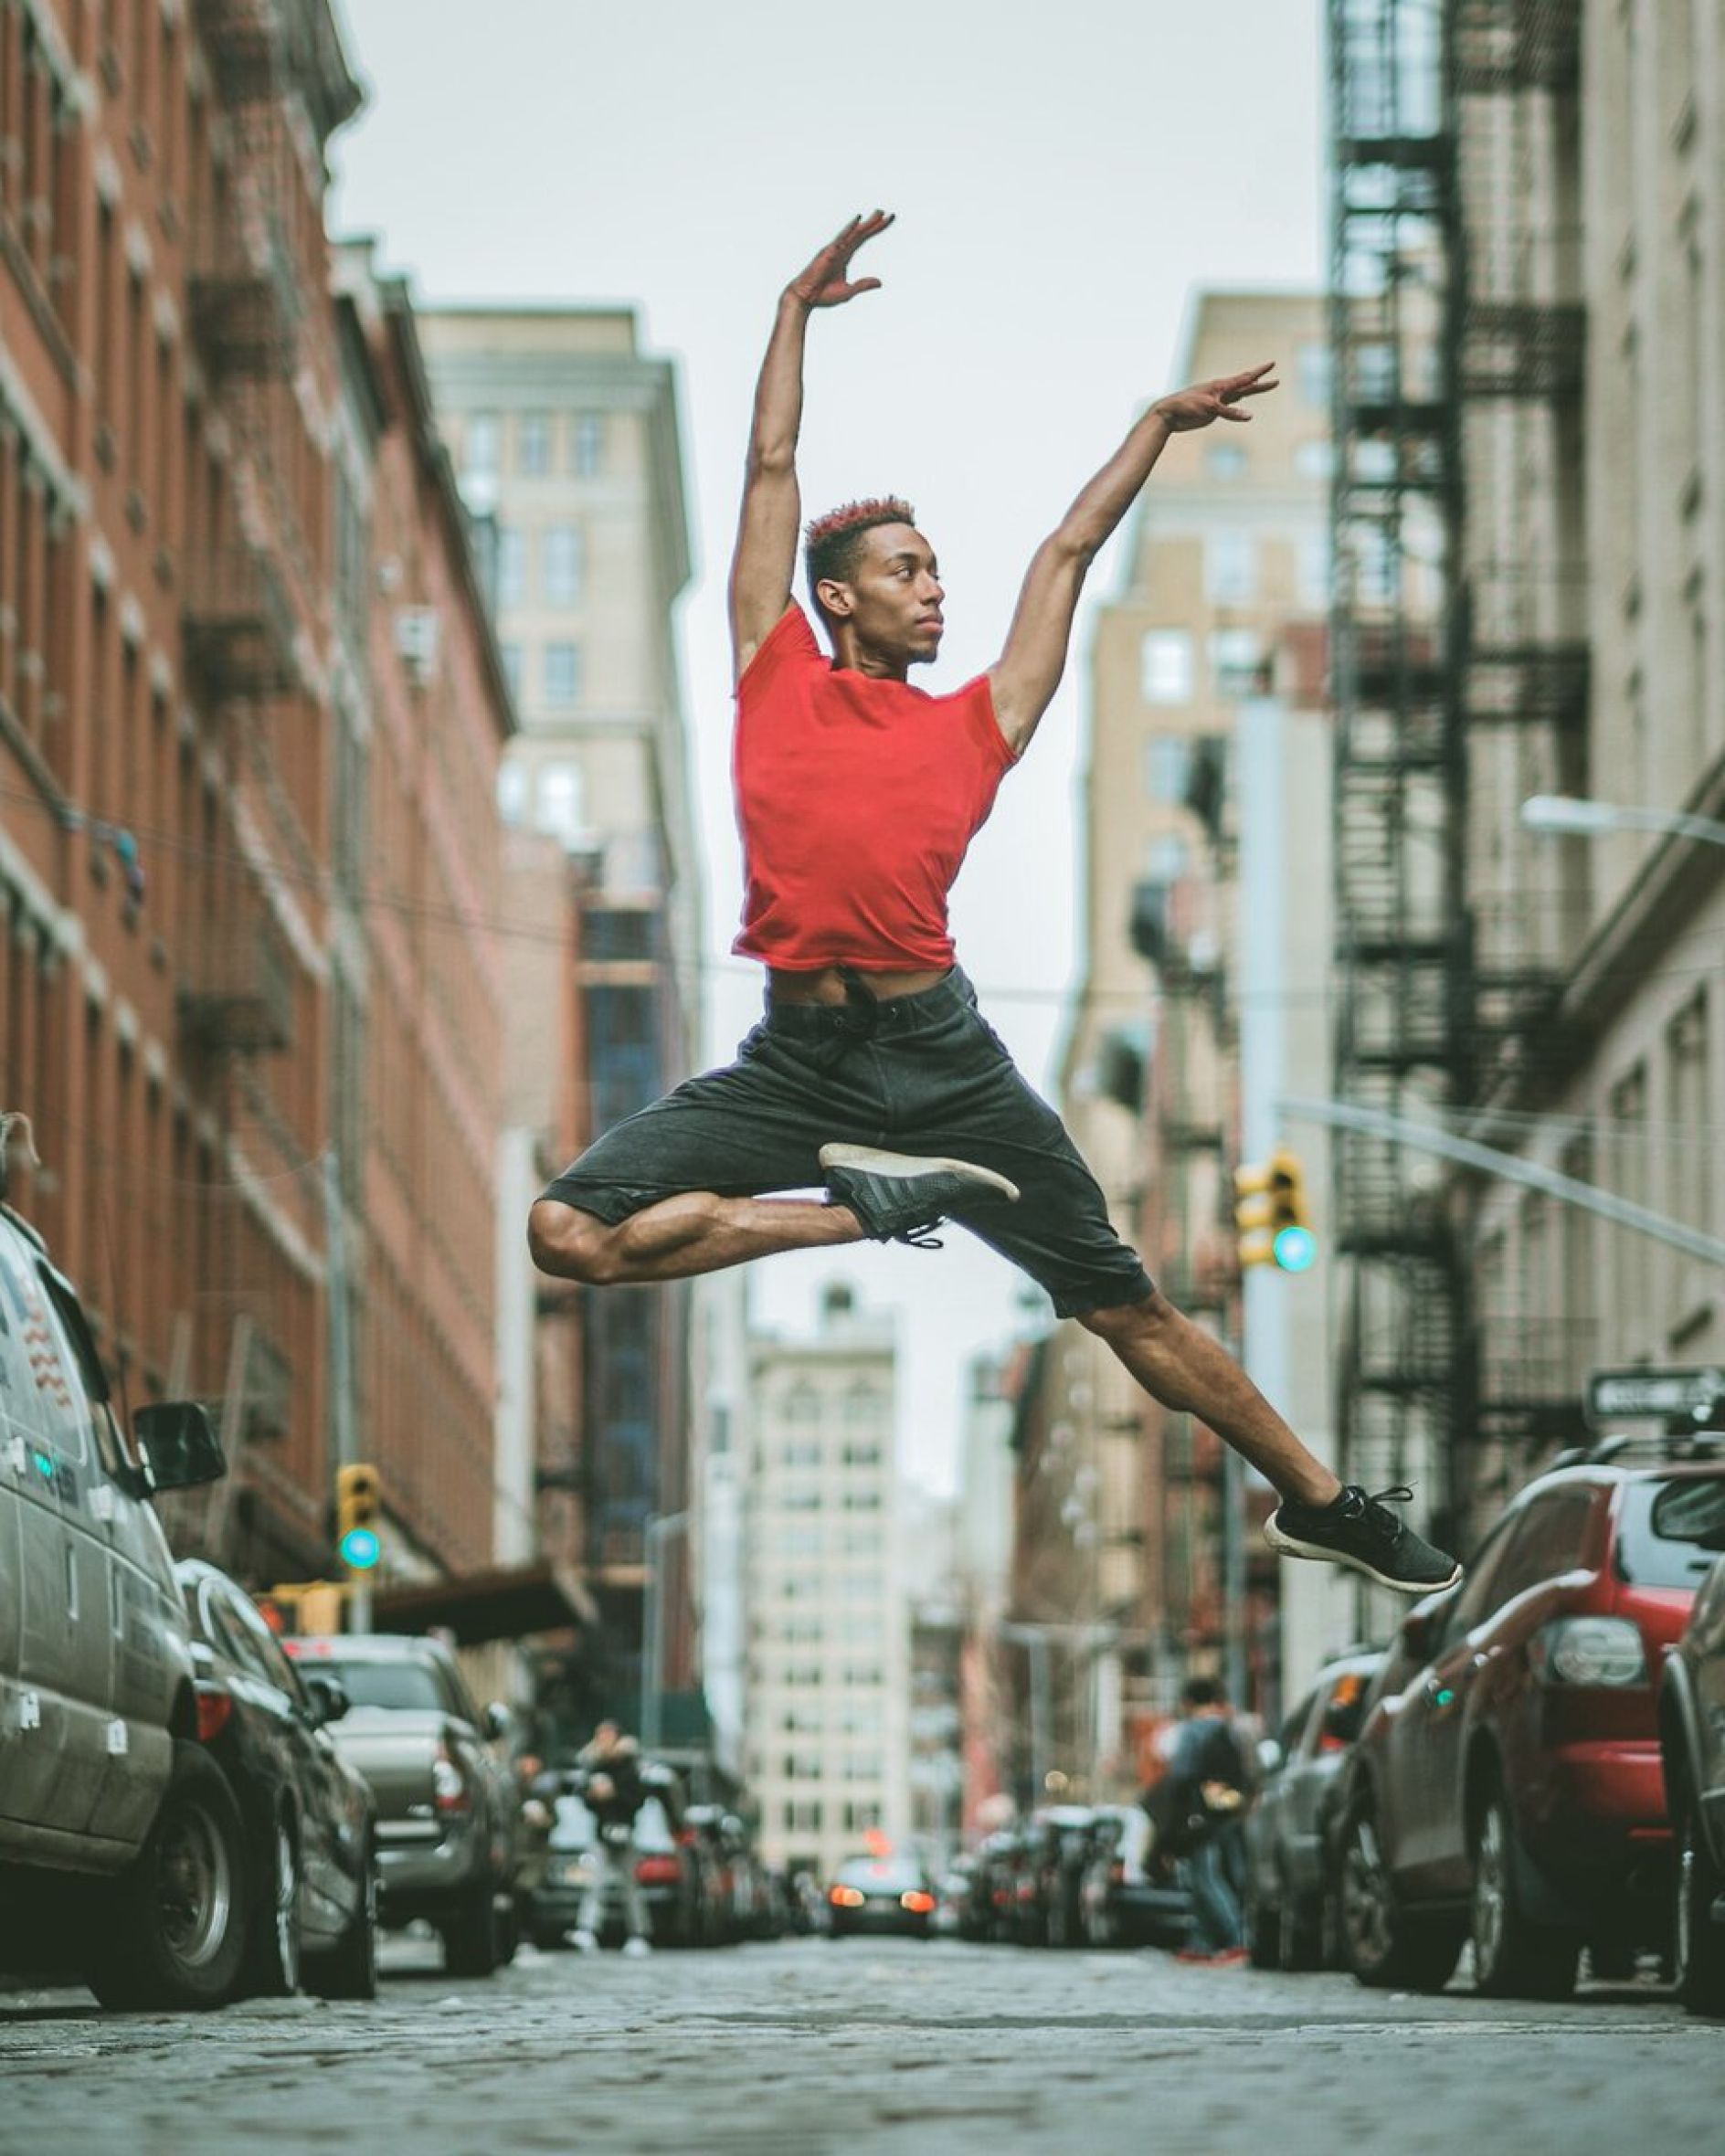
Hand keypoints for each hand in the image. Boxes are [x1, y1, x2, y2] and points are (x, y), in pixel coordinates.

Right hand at [786, 211, 894, 308]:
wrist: (805, 298)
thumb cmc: (823, 295)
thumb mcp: (848, 291)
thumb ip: (863, 285)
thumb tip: (880, 282)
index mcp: (845, 256)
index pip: (864, 238)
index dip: (876, 229)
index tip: (889, 220)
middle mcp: (841, 249)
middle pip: (861, 233)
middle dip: (874, 223)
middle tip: (886, 213)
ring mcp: (835, 249)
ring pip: (854, 233)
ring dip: (867, 224)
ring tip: (879, 213)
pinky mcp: (828, 253)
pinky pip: (841, 239)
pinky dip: (850, 229)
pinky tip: (858, 220)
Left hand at [1153, 361, 1278, 430]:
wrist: (1170, 414)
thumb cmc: (1187, 406)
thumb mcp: (1210, 408)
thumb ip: (1230, 412)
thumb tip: (1250, 416)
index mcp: (1222, 386)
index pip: (1246, 378)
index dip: (1260, 372)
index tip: (1272, 363)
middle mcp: (1222, 391)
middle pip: (1246, 386)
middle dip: (1261, 383)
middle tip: (1276, 381)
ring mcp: (1218, 400)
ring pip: (1239, 395)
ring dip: (1252, 391)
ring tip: (1264, 386)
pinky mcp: (1213, 411)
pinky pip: (1230, 407)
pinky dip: (1239, 405)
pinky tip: (1243, 405)